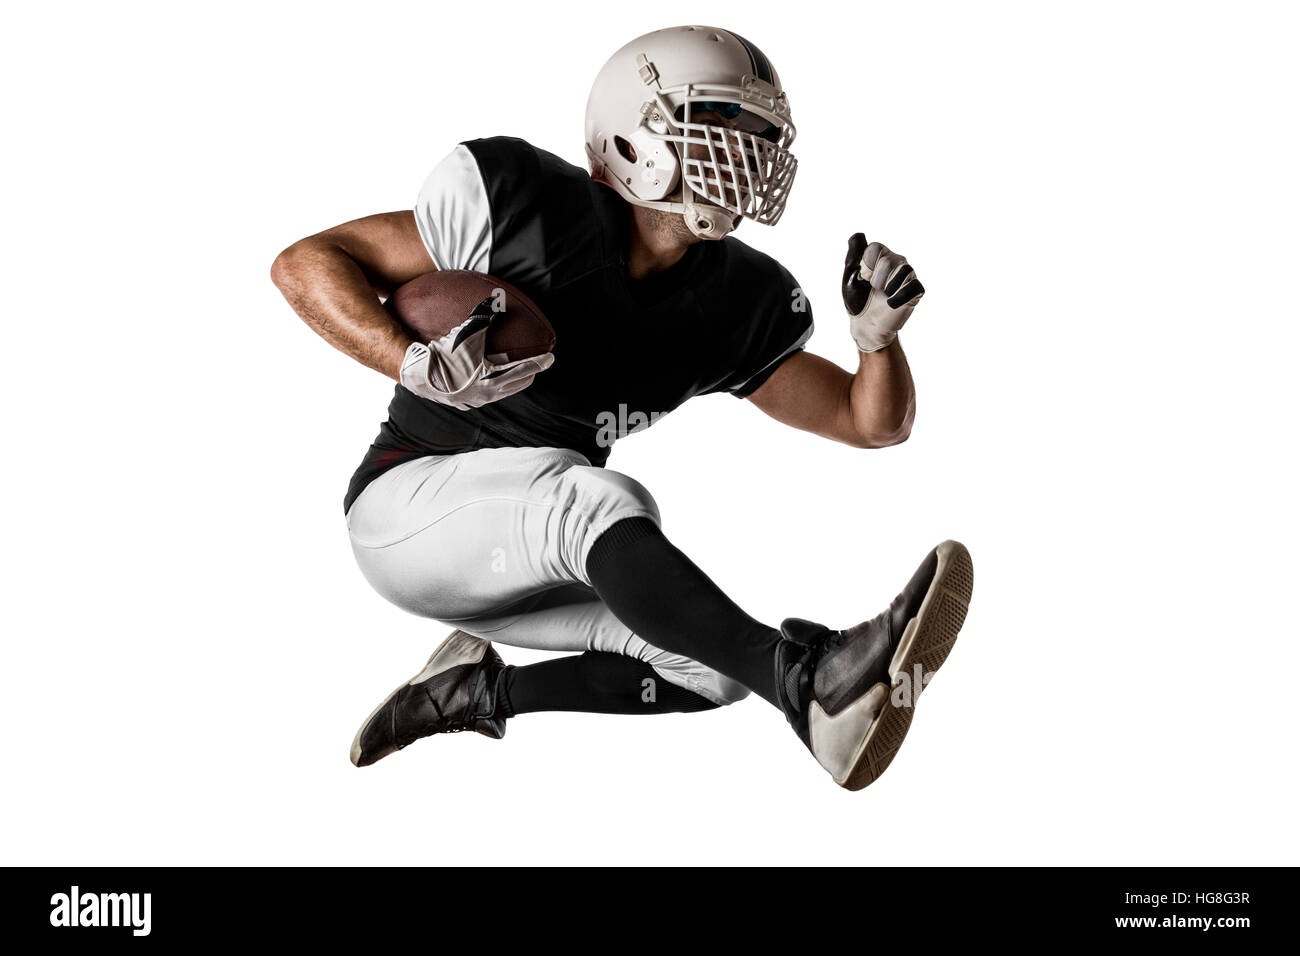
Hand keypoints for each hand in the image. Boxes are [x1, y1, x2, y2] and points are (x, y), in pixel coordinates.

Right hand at [399, 297, 553, 409]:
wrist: (419, 375)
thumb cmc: (445, 354)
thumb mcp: (467, 332)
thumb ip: (483, 315)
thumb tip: (496, 299)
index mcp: (494, 379)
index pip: (525, 369)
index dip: (539, 362)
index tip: (551, 358)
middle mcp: (487, 394)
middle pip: (516, 385)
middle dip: (527, 376)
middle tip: (535, 369)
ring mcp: (474, 401)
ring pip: (499, 393)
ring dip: (508, 384)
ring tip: (513, 377)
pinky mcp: (461, 404)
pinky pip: (481, 397)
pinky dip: (489, 389)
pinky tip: (484, 385)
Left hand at [842, 234, 924, 352]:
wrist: (866, 325)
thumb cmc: (857, 301)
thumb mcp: (850, 276)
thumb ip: (854, 255)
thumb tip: (858, 235)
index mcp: (881, 256)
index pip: (875, 248)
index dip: (865, 266)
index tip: (863, 278)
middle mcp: (897, 262)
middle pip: (888, 260)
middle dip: (875, 278)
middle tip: (873, 289)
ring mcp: (907, 276)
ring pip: (902, 270)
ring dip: (886, 287)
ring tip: (883, 295)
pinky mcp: (915, 291)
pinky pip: (912, 286)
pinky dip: (898, 297)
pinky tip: (891, 304)